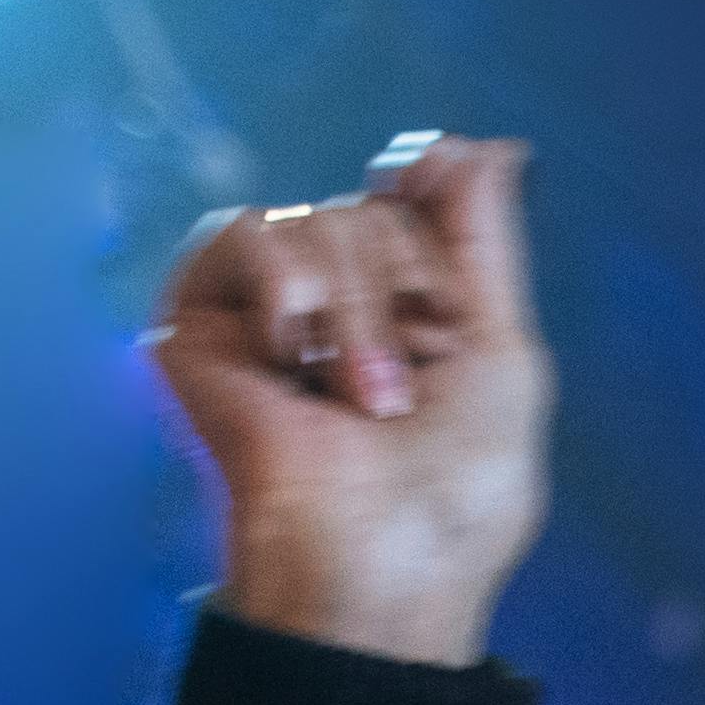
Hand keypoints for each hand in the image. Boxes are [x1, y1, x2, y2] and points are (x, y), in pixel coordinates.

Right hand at [146, 131, 551, 667]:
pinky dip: (286, 286)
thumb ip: (485, 244)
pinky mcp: (200, 317)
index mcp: (413, 310)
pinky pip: (247, 230)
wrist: (372, 559)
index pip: (418, 197)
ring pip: (318, 217)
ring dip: (356, 313)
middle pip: (375, 208)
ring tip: (353, 399)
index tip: (436, 177)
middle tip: (397, 393)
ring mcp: (268, 309)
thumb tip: (487, 145)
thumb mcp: (503, 355)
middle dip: (406, 292)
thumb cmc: (453, 490)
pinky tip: (291, 349)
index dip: (429, 182)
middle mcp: (340, 302)